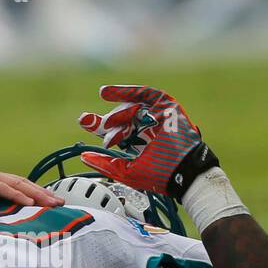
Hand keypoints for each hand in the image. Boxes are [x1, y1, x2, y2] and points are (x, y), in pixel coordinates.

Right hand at [0, 167, 63, 206]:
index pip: (17, 184)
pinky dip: (18, 196)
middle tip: (59, 202)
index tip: (50, 198)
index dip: (35, 190)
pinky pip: (4, 190)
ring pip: (17, 185)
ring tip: (53, 203)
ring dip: (37, 194)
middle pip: (22, 184)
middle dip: (43, 193)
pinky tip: (30, 202)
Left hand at [77, 84, 210, 195]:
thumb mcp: (127, 171)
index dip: (98, 126)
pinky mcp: (167, 106)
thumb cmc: (160, 175)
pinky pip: (145, 94)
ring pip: (131, 107)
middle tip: (86, 121)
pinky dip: (127, 91)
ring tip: (109, 123)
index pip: (115, 131)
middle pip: (121, 118)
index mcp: (139, 141)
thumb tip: (83, 157)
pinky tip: (106, 93)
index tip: (83, 122)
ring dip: (117, 114)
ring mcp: (158, 115)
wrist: (184, 173)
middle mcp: (148, 127)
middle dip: (103, 121)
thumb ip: (105, 164)